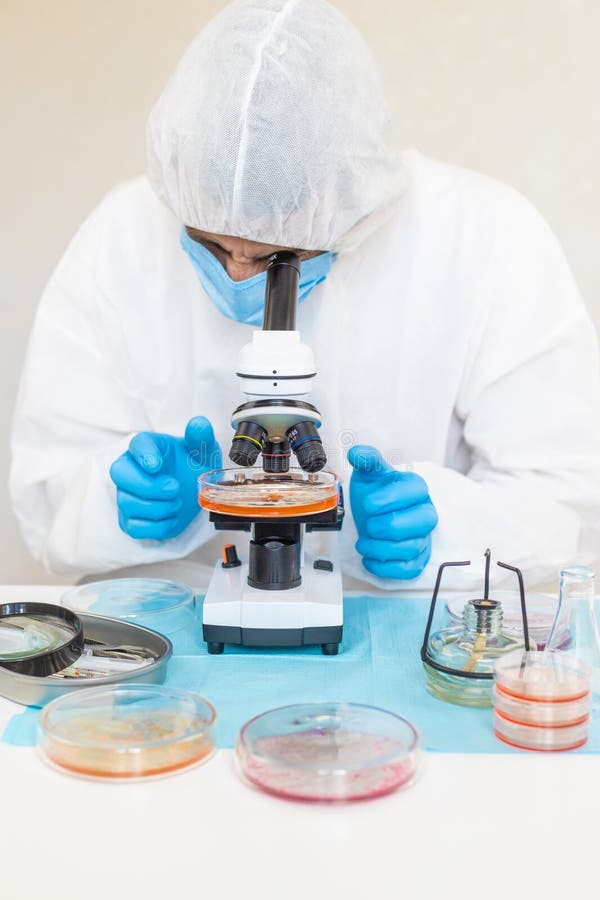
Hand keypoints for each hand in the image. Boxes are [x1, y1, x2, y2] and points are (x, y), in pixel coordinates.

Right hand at [110, 416, 220, 539]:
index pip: (137, 444)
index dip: (144, 455)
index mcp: (147, 446)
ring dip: (159, 508)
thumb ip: (201, 436)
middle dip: (148, 486)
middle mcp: (130, 469)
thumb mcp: (203, 450)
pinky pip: (134, 527)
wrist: (194, 491)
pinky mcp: (130, 519)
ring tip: (178, 502)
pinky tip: (171, 517)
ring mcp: (126, 495)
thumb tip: (198, 424)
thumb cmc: (192, 466)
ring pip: (129, 504)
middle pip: (120, 474)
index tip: (157, 465)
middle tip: (174, 488)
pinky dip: (157, 527)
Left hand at [348, 445, 437, 579]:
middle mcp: (425, 513)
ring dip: (380, 548)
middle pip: (420, 522)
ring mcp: (423, 538)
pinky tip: (369, 557)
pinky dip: (385, 567)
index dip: (390, 499)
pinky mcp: (417, 559)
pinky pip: (408, 569)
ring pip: (411, 548)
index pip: (415, 492)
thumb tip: (357, 452)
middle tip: (368, 525)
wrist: (373, 515)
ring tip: (363, 542)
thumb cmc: (375, 493)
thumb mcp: (369, 474)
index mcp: (416, 488)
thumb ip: (366, 460)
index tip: (367, 504)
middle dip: (387, 526)